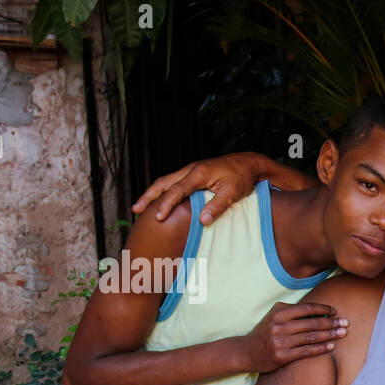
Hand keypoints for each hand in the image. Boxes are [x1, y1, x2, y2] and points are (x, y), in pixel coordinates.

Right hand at [131, 152, 277, 225]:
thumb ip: (217, 207)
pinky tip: (159, 201)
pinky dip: (163, 191)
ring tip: (140, 207)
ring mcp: (190, 171)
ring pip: (166, 181)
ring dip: (152, 193)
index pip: (176, 190)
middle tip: (135, 210)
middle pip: (163, 183)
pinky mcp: (193, 174)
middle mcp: (190, 170)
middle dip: (148, 196)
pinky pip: (173, 182)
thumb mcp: (232, 193)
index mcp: (198, 174)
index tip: (158, 217)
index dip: (166, 204)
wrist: (248, 163)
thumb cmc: (241, 177)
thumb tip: (202, 221)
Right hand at [240, 302, 347, 372]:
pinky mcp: (282, 356)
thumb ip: (292, 311)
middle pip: (312, 323)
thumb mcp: (274, 316)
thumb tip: (318, 311)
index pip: (307, 308)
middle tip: (346, 323)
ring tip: (343, 333)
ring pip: (311, 337)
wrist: (246, 351)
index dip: (323, 309)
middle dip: (332, 323)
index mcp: (279, 313)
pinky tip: (331, 346)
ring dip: (330, 335)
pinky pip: (306, 351)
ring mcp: (281, 342)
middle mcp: (279, 326)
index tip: (335, 312)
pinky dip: (320, 348)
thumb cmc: (265, 332)